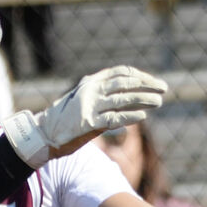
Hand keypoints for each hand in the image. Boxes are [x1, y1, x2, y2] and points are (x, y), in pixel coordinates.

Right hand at [2, 66, 167, 167]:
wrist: (41, 134)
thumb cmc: (64, 120)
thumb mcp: (83, 100)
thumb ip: (102, 96)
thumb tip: (128, 97)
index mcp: (90, 81)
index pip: (121, 72)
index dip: (140, 76)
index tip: (153, 82)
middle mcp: (90, 90)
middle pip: (125, 83)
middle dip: (147, 85)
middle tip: (164, 88)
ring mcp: (88, 106)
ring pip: (123, 99)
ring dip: (143, 100)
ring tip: (159, 101)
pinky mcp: (87, 123)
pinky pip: (114, 118)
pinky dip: (130, 116)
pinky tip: (143, 116)